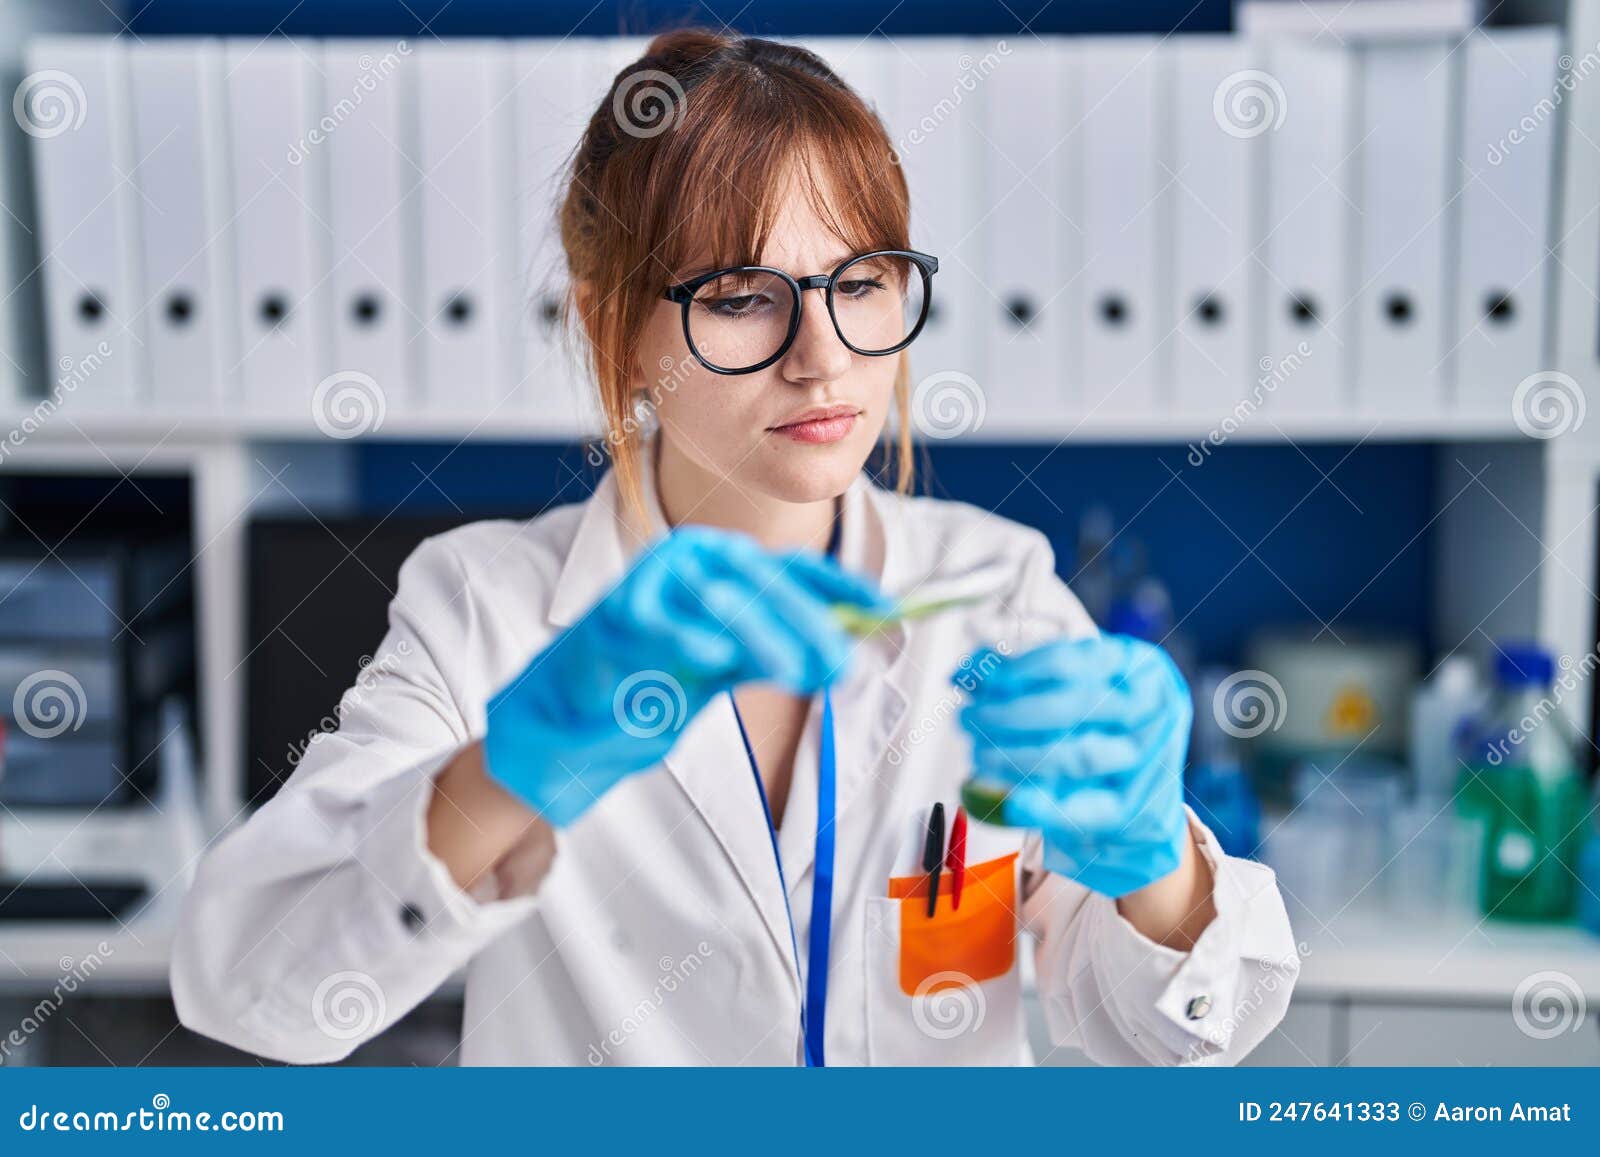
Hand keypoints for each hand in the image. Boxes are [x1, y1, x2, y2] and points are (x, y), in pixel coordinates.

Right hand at [484, 525, 889, 825]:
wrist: (577, 709)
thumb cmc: (659, 676)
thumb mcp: (731, 661)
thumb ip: (778, 649)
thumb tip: (843, 651)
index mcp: (723, 562)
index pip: (794, 569)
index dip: (841, 589)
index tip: (883, 613)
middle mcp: (692, 559)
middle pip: (764, 583)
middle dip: (811, 623)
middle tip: (844, 660)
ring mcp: (653, 583)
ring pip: (723, 603)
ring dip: (768, 637)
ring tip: (805, 670)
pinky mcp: (618, 617)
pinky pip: (665, 627)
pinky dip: (692, 641)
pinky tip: (718, 659)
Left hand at [955, 633, 1192, 898]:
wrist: (1139, 792)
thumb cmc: (1099, 728)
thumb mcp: (1071, 689)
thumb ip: (1020, 675)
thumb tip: (963, 673)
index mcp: (1140, 667)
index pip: (1070, 661)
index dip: (1018, 672)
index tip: (981, 683)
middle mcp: (1154, 710)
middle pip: (1074, 707)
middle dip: (1010, 714)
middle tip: (968, 719)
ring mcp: (1150, 760)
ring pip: (1079, 756)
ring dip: (1018, 756)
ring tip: (979, 754)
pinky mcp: (1137, 808)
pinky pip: (1085, 808)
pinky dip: (1043, 806)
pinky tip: (1010, 800)